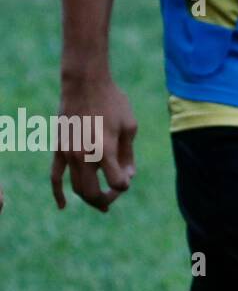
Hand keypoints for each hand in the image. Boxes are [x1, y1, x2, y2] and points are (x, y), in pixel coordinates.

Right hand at [51, 75, 136, 211]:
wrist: (85, 84)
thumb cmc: (113, 102)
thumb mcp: (129, 126)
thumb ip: (128, 153)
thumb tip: (128, 175)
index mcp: (106, 150)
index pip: (117, 183)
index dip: (124, 185)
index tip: (127, 177)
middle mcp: (85, 156)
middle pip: (92, 192)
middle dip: (105, 199)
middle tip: (112, 200)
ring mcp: (68, 154)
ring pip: (76, 188)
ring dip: (87, 198)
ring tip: (100, 203)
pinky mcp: (59, 149)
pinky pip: (55, 177)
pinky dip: (58, 193)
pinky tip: (63, 206)